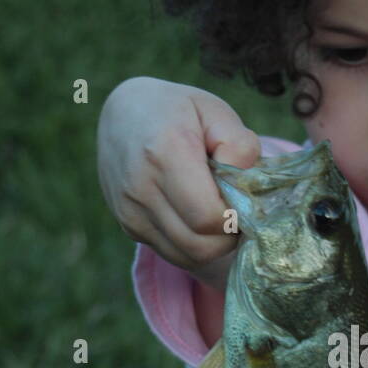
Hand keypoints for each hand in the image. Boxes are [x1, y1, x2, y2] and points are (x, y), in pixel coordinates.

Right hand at [97, 76, 260, 291]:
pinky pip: (172, 254)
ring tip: (218, 213)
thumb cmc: (178, 111)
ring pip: (187, 257)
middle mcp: (141, 186)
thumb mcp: (216, 111)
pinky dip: (193, 246)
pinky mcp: (127, 226)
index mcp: (165, 152)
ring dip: (213, 245)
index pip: (209, 217)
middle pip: (200, 245)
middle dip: (228, 236)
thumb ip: (240, 146)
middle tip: (236, 210)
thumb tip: (245, 189)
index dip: (237, 216)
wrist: (123, 114)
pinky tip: (197, 218)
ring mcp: (130, 210)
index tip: (244, 197)